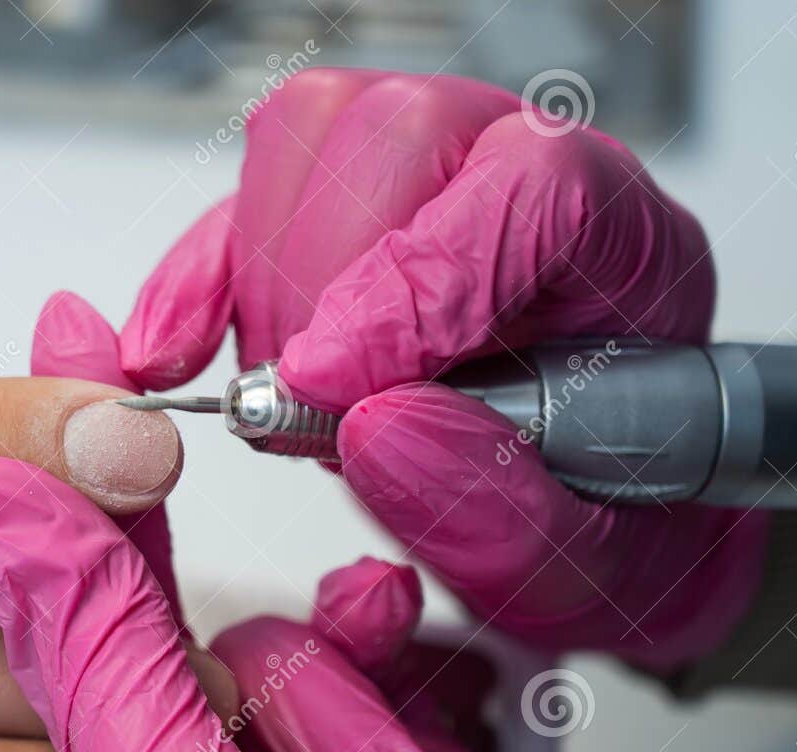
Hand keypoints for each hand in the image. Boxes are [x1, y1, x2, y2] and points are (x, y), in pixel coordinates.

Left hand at [0, 304, 796, 751]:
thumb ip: (79, 651)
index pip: (5, 653)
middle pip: (112, 624)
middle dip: (123, 532)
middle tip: (83, 356)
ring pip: (242, 633)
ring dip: (304, 655)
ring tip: (356, 731)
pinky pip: (345, 652)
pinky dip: (381, 650)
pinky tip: (412, 677)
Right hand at [121, 68, 764, 668]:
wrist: (587, 526)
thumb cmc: (609, 527)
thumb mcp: (593, 571)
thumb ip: (505, 516)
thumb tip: (378, 426)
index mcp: (623, 253)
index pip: (533, 188)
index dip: (419, 280)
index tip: (338, 387)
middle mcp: (522, 188)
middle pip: (402, 136)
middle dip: (321, 282)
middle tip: (309, 412)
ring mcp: (422, 188)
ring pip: (312, 140)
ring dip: (261, 280)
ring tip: (284, 403)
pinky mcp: (331, 222)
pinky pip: (241, 201)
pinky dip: (191, 281)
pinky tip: (173, 356)